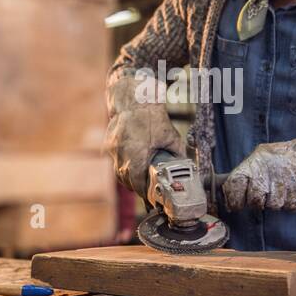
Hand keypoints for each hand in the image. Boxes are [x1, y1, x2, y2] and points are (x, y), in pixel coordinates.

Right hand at [104, 70, 184, 195]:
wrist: (132, 96)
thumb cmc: (150, 114)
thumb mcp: (170, 134)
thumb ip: (177, 152)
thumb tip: (186, 164)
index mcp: (137, 155)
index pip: (138, 184)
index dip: (145, 193)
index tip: (151, 199)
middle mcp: (122, 155)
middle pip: (127, 181)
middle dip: (137, 188)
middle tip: (147, 192)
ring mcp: (113, 150)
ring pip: (119, 172)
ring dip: (128, 179)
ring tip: (139, 182)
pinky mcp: (109, 144)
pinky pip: (115, 161)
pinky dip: (123, 166)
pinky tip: (131, 166)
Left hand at [221, 134, 295, 211]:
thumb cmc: (278, 157)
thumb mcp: (259, 156)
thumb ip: (243, 173)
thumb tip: (226, 191)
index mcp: (255, 164)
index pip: (235, 185)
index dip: (233, 199)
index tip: (234, 205)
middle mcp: (269, 174)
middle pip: (255, 201)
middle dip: (256, 202)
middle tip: (262, 195)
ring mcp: (286, 185)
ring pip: (273, 206)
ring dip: (274, 201)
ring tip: (279, 188)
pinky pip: (288, 207)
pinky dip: (288, 202)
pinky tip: (290, 190)